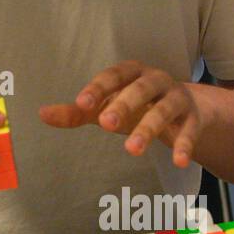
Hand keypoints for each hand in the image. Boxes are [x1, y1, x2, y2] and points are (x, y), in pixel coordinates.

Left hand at [39, 60, 209, 168]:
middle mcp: (155, 80)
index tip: (81, 102)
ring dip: (149, 128)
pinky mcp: (193, 118)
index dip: (97, 87)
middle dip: (123, 104)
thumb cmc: (136, 104)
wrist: (186, 107)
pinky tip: (179, 161)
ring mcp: (177, 98)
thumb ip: (76, 111)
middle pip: (140, 89)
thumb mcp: (106, 106)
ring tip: (132, 150)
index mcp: (131, 72)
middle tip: (106, 123)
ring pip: (164, 110)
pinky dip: (185, 145)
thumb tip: (41, 114)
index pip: (113, 75)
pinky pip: (189, 130)